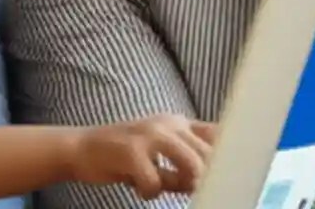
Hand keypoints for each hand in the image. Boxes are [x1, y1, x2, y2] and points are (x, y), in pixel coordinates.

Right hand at [66, 113, 216, 199]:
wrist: (80, 148)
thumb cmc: (123, 157)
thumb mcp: (159, 154)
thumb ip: (185, 164)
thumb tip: (214, 182)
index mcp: (177, 123)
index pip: (218, 134)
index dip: (231, 154)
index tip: (234, 173)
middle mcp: (168, 124)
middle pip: (210, 155)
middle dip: (205, 179)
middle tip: (186, 188)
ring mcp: (150, 135)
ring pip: (192, 167)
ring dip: (183, 185)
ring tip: (162, 185)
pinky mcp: (131, 150)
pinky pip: (155, 182)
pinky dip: (148, 192)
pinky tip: (136, 186)